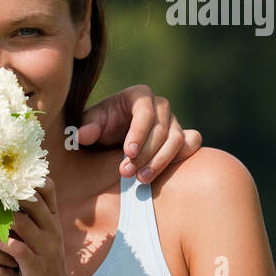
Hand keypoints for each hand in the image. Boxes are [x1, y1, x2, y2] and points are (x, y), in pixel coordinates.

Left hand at [0, 177, 81, 275]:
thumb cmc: (41, 268)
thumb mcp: (39, 241)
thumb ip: (26, 221)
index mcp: (52, 221)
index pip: (46, 188)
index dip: (25, 177)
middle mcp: (52, 230)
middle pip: (31, 199)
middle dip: (2, 192)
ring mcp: (46, 248)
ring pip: (21, 221)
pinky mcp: (36, 266)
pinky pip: (16, 248)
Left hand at [76, 85, 202, 183]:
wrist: (110, 138)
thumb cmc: (99, 127)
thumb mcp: (89, 125)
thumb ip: (86, 128)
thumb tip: (83, 135)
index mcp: (138, 96)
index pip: (145, 111)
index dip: (138, 133)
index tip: (128, 153)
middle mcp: (160, 106)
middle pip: (161, 129)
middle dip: (144, 154)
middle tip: (126, 172)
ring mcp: (173, 121)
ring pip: (176, 140)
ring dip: (160, 162)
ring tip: (141, 179)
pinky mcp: (182, 136)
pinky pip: (192, 143)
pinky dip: (182, 157)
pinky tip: (164, 173)